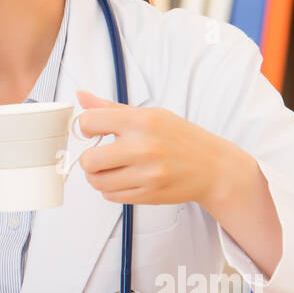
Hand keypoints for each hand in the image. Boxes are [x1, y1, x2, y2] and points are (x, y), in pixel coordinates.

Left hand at [72, 88, 241, 209]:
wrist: (212, 167)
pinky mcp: (148, 194)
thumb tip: (81, 96)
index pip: (89, 122)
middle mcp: (143, 147)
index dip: (84, 128)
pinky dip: (110, 189)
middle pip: (89, 159)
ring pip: (97, 181)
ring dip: (98, 176)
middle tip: (99, 155)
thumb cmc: (181, 138)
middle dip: (88, 158)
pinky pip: (111, 196)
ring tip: (111, 168)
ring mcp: (146, 174)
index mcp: (141, 121)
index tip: (92, 132)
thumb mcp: (150, 114)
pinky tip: (123, 178)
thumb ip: (111, 108)